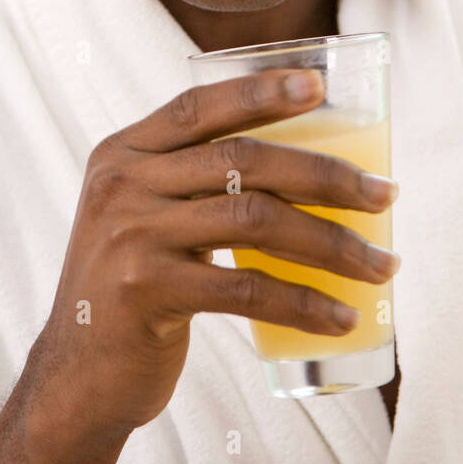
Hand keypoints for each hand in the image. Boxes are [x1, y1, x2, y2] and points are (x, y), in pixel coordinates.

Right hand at [25, 67, 398, 450]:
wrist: (77, 377)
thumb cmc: (134, 292)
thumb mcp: (142, 219)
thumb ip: (192, 185)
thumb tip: (306, 169)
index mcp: (122, 153)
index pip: (200, 107)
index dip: (261, 92)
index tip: (321, 86)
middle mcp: (121, 184)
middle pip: (243, 160)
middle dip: (326, 176)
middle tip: (385, 196)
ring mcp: (130, 236)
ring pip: (256, 221)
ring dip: (332, 244)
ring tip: (381, 265)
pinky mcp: (146, 292)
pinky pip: (246, 289)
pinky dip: (304, 302)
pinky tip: (341, 316)